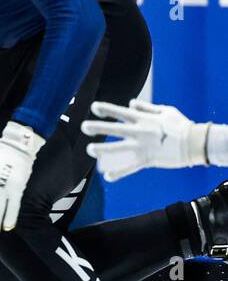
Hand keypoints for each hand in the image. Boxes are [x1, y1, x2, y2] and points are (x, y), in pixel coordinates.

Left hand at [81, 99, 209, 180]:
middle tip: (84, 127)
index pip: (120, 112)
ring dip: (102, 149)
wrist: (196, 143)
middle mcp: (139, 131)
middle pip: (113, 128)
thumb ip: (146, 108)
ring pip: (117, 148)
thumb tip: (131, 103)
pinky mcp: (147, 160)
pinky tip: (107, 176)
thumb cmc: (182, 125)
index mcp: (143, 119)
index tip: (94, 108)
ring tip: (90, 149)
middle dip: (97, 127)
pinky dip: (118, 172)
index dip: (106, 109)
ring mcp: (142, 146)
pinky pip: (130, 167)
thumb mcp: (166, 110)